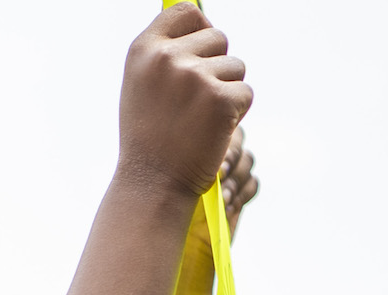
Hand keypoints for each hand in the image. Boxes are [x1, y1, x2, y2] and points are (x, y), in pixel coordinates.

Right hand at [119, 4, 252, 201]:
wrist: (152, 184)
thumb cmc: (149, 139)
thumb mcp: (142, 87)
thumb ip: (164, 54)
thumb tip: (202, 25)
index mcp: (144, 50)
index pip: (185, 11)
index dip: (200, 26)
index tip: (202, 49)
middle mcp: (168, 57)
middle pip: (218, 38)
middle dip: (217, 66)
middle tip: (198, 101)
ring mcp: (195, 77)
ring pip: (236, 67)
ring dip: (227, 91)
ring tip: (201, 120)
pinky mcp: (221, 99)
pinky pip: (245, 93)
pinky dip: (236, 114)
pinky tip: (213, 132)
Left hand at [182, 128, 260, 271]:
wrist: (169, 244)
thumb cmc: (160, 209)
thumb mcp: (170, 177)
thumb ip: (187, 156)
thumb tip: (206, 145)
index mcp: (194, 145)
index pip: (220, 124)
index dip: (223, 133)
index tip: (212, 152)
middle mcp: (211, 156)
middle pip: (238, 140)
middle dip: (232, 156)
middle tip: (218, 172)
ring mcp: (225, 176)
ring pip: (247, 162)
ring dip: (236, 177)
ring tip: (221, 196)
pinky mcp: (236, 197)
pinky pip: (252, 184)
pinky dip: (242, 193)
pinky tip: (226, 206)